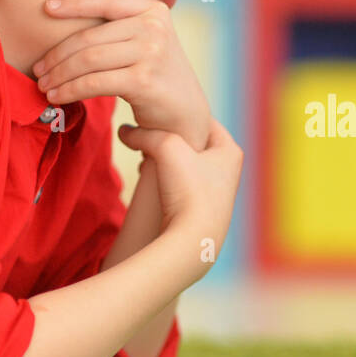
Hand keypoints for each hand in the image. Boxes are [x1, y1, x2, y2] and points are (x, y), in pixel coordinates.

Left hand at [33, 0, 211, 150]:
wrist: (186, 116)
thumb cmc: (158, 78)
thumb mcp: (147, 42)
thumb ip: (122, 27)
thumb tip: (66, 18)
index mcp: (154, 10)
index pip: (106, 1)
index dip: (74, 4)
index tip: (46, 8)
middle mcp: (155, 26)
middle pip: (90, 37)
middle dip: (57, 55)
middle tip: (38, 68)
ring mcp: (151, 52)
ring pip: (88, 59)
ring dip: (59, 74)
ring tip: (44, 85)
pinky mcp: (143, 80)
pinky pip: (94, 82)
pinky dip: (70, 90)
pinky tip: (57, 97)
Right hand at [120, 119, 242, 256]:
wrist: (192, 241)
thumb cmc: (188, 190)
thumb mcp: (166, 147)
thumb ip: (145, 134)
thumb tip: (125, 132)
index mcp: (230, 150)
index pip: (204, 120)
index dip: (181, 115)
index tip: (160, 115)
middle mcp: (228, 171)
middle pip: (195, 143)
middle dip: (171, 140)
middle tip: (150, 137)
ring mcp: (216, 193)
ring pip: (186, 166)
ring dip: (166, 163)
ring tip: (148, 161)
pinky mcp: (202, 212)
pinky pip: (181, 187)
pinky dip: (167, 182)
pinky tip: (152, 184)